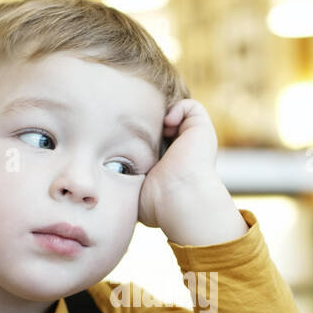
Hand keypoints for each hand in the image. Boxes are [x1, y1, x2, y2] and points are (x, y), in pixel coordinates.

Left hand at [138, 99, 246, 245]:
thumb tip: (111, 185)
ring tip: (156, 128)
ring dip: (165, 116)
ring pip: (180, 115)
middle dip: (151, 122)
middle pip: (166, 126)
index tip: (129, 139)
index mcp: (172, 165)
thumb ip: (127, 185)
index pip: (156, 143)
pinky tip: (167, 124)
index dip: (142, 138)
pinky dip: (178, 109)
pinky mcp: (202, 129)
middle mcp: (185, 151)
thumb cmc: (158, 204)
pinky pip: (191, 107)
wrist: (181, 199)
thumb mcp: (137, 194)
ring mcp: (194, 139)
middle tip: (138, 128)